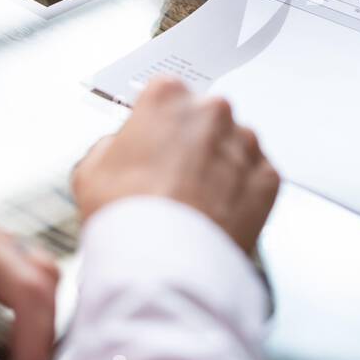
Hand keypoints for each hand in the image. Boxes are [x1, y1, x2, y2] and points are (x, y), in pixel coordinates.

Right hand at [72, 78, 280, 253]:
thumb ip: (111, 146)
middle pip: (204, 119)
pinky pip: (256, 178)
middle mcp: (212, 111)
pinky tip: (218, 214)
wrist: (164, 263)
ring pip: (234, 147)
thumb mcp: (91, 171)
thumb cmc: (127, 215)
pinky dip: (243, 193)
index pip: (166, 96)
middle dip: (193, 144)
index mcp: (168, 97)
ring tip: (196, 203)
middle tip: (174, 180)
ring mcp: (244, 144)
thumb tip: (120, 148)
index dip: (158, 125)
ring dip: (221, 167)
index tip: (154, 145)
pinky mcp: (268, 178)